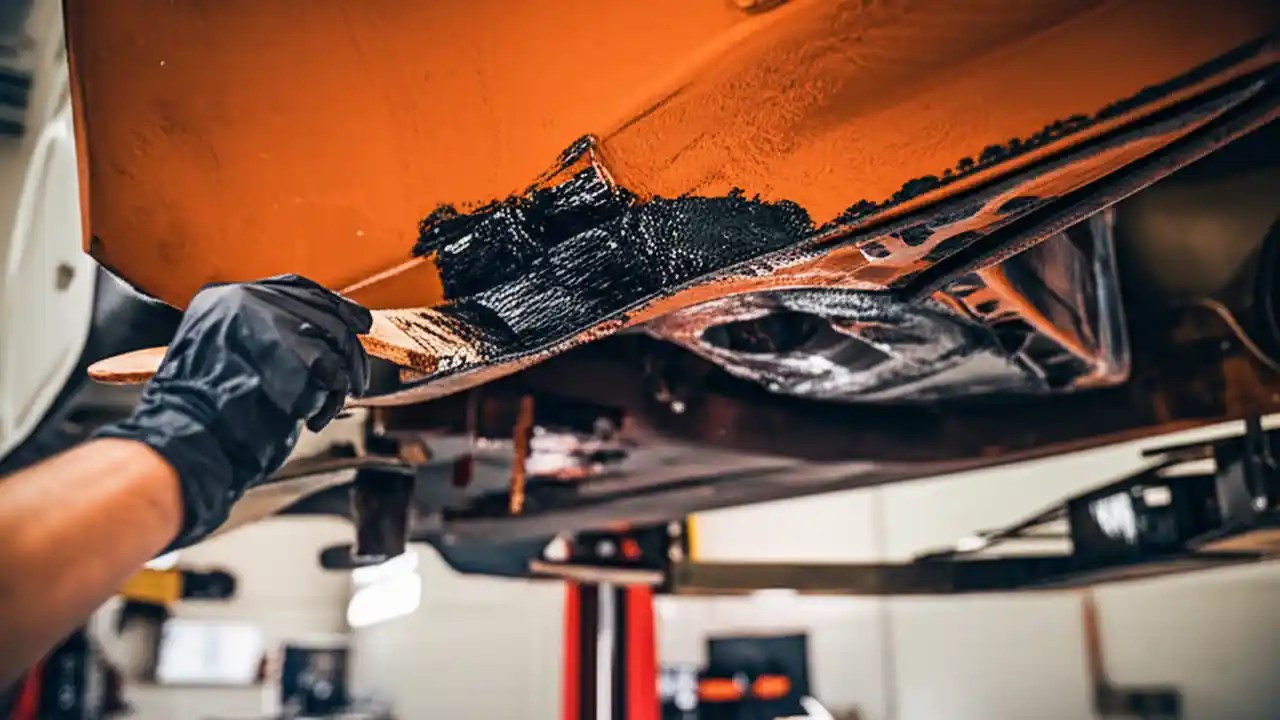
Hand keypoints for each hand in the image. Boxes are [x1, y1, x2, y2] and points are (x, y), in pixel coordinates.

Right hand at [96, 274, 370, 546]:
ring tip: (326, 406)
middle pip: (325, 312)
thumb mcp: (218, 352)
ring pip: (336, 343)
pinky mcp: (302, 358)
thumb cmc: (201, 412)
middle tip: (357, 376)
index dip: (332, 304)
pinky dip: (329, 402)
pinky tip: (311, 419)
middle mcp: (250, 302)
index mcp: (223, 297)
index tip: (356, 320)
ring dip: (341, 379)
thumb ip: (258, 334)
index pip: (296, 287)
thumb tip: (314, 335)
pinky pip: (335, 376)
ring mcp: (278, 327)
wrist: (188, 442)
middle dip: (349, 346)